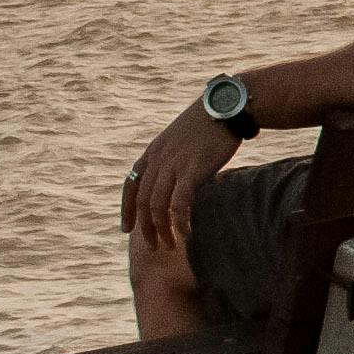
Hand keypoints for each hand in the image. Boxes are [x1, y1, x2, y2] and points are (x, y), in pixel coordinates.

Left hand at [122, 103, 240, 250]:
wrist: (226, 106)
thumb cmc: (210, 121)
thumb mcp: (182, 139)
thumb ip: (175, 157)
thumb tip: (179, 177)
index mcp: (153, 152)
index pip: (131, 185)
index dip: (127, 210)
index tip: (127, 229)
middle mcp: (158, 160)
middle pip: (142, 201)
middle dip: (145, 228)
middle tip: (153, 246)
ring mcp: (173, 164)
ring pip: (156, 205)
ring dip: (160, 229)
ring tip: (169, 245)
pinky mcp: (192, 169)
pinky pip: (178, 202)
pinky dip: (178, 220)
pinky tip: (185, 233)